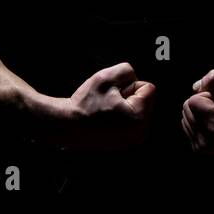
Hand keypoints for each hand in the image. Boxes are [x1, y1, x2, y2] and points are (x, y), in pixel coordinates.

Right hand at [36, 62, 155, 151]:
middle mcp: (140, 133)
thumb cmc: (85, 103)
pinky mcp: (124, 143)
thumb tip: (135, 79)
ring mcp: (132, 140)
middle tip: (107, 104)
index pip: (148, 88)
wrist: (65, 125)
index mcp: (140, 118)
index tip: (112, 95)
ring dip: (124, 106)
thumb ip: (127, 71)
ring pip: (136, 109)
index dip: (129, 85)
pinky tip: (104, 120)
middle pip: (145, 100)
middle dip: (128, 96)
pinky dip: (119, 117)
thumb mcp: (107, 77)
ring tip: (105, 112)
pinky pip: (129, 120)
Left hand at [180, 69, 213, 155]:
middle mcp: (209, 142)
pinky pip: (187, 125)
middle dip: (203, 104)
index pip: (192, 102)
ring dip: (201, 113)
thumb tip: (195, 87)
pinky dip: (199, 121)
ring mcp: (203, 148)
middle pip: (186, 110)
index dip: (207, 95)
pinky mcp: (200, 149)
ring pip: (185, 117)